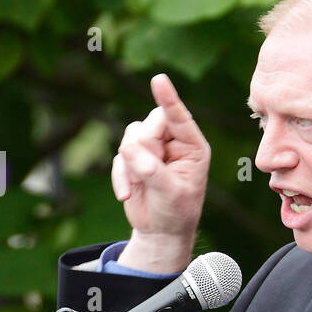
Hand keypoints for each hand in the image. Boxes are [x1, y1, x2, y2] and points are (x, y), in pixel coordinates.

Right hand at [112, 73, 210, 272]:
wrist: (160, 231)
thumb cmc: (176, 212)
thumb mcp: (171, 194)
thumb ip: (153, 171)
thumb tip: (129, 150)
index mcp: (192, 146)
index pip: (179, 117)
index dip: (168, 99)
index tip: (159, 79)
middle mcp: (173, 142)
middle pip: (149, 124)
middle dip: (145, 147)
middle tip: (150, 172)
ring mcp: (152, 147)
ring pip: (132, 136)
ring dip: (130, 164)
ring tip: (137, 188)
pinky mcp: (133, 157)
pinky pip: (119, 155)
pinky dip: (120, 175)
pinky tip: (126, 195)